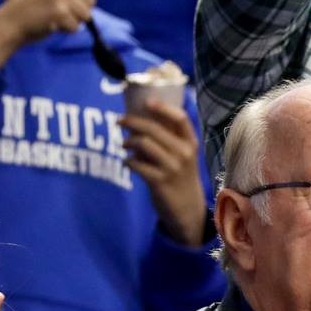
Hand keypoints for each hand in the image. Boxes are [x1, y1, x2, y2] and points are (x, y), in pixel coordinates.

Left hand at [121, 100, 206, 245]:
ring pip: (143, 144)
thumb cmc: (181, 177)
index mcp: (190, 143)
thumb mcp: (183, 156)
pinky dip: (128, 161)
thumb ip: (168, 139)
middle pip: (154, 129)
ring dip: (128, 142)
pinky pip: (136, 164)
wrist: (187, 208)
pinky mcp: (159, 181)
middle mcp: (184, 153)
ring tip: (123, 144)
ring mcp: (172, 167)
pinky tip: (128, 162)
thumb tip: (142, 120)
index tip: (147, 102)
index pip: (180, 118)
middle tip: (119, 121)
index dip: (163, 108)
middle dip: (133, 122)